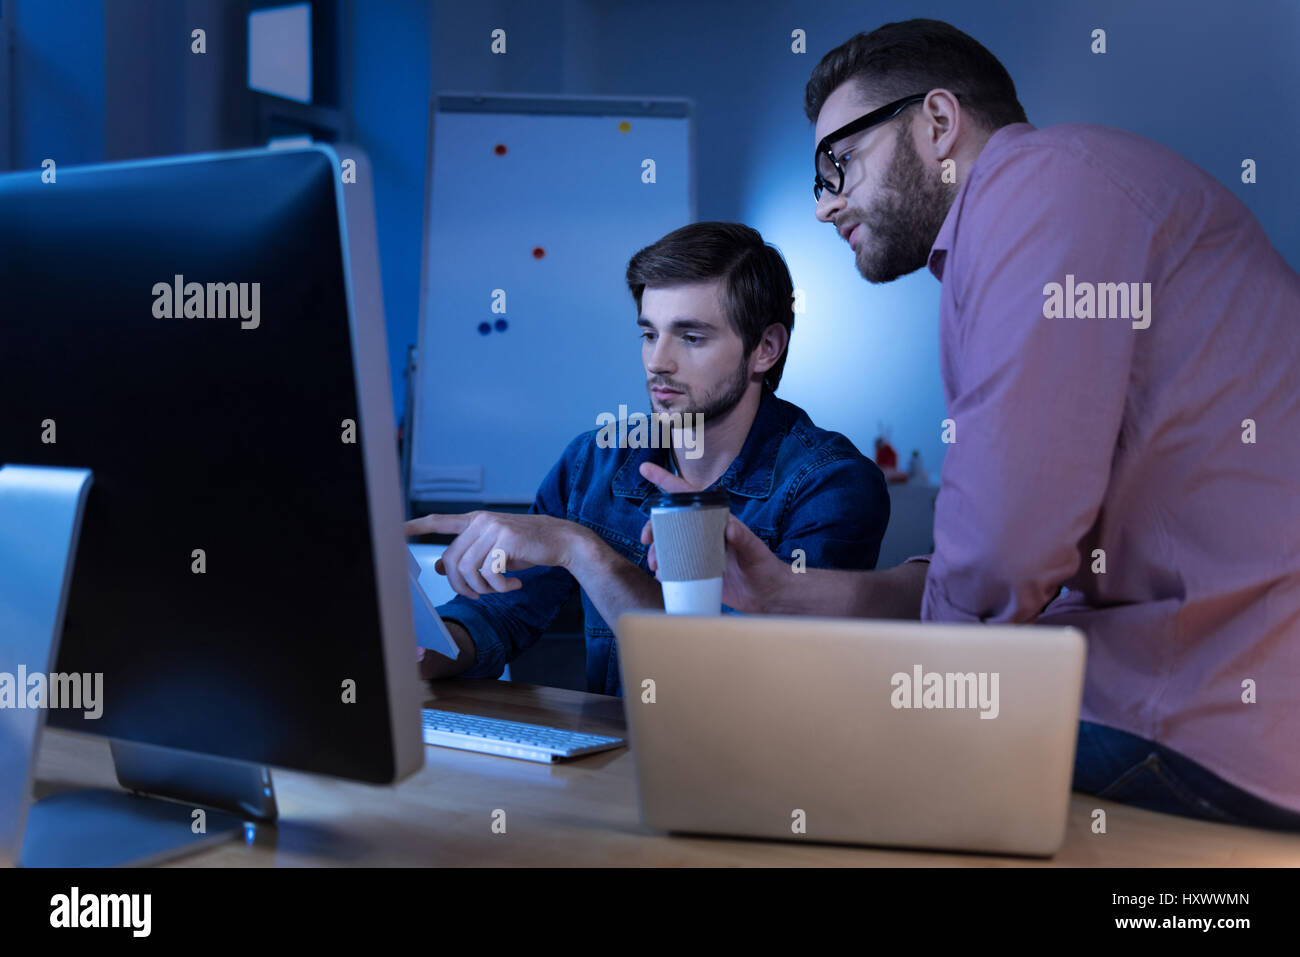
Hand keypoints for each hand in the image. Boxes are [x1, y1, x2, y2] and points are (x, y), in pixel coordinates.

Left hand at [404, 511, 588, 599]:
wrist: (562, 541)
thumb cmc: (528, 548)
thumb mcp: (495, 552)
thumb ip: (470, 555)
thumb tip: (442, 568)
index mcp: (476, 521)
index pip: (439, 520)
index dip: (416, 526)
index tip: (397, 531)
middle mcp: (481, 521)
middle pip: (453, 560)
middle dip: (463, 585)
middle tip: (481, 594)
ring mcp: (494, 528)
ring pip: (469, 569)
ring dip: (484, 588)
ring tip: (501, 589)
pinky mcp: (506, 540)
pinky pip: (490, 573)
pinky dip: (501, 587)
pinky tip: (515, 584)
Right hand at [637, 462, 788, 614]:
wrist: (766, 595)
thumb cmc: (764, 567)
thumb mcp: (755, 550)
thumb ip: (744, 538)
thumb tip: (729, 527)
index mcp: (715, 520)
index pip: (688, 495)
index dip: (666, 481)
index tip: (646, 469)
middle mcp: (703, 533)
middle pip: (670, 522)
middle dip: (653, 526)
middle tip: (646, 539)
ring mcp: (698, 552)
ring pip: (668, 545)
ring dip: (657, 552)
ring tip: (655, 565)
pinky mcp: (696, 572)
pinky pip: (673, 567)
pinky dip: (663, 570)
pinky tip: (661, 576)